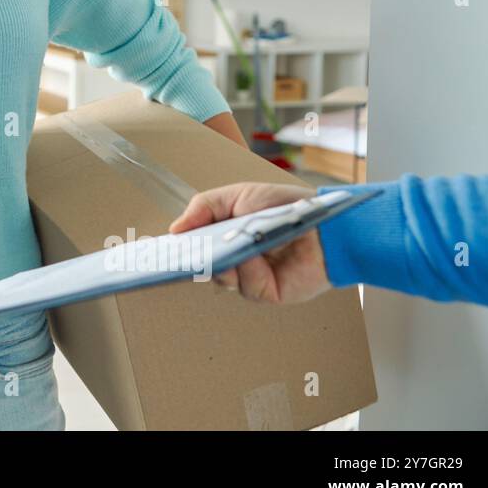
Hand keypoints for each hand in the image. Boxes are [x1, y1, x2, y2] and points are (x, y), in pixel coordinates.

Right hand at [168, 182, 331, 303]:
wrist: (325, 223)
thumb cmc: (285, 206)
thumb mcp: (236, 195)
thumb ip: (203, 207)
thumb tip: (174, 229)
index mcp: (226, 238)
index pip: (195, 248)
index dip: (179, 250)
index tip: (162, 249)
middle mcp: (236, 259)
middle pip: (203, 267)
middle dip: (193, 259)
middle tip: (183, 252)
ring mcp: (250, 277)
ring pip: (221, 278)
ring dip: (222, 262)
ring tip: (228, 245)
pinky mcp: (267, 292)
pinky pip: (246, 286)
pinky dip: (247, 270)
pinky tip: (254, 255)